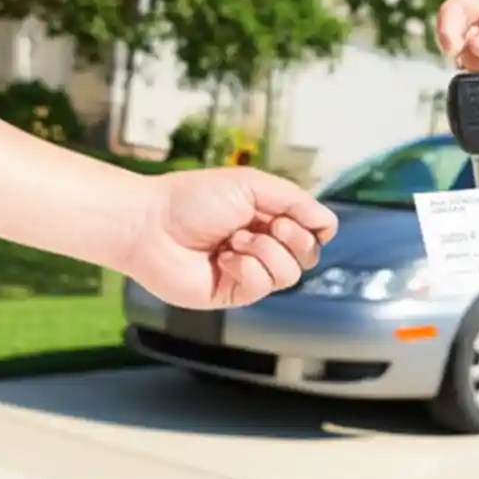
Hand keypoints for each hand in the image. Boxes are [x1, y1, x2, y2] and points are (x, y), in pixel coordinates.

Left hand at [122, 167, 338, 308]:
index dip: (312, 225)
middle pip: (310, 254)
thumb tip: (330, 224)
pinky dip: (248, 268)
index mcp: (269, 218)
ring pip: (291, 274)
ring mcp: (249, 271)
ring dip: (266, 252)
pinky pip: (263, 286)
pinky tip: (223, 258)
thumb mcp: (252, 185)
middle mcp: (263, 246)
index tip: (287, 213)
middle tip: (265, 225)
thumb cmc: (193, 199)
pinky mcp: (232, 293)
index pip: (315, 230)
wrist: (149, 224)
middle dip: (294, 238)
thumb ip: (296, 202)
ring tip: (234, 241)